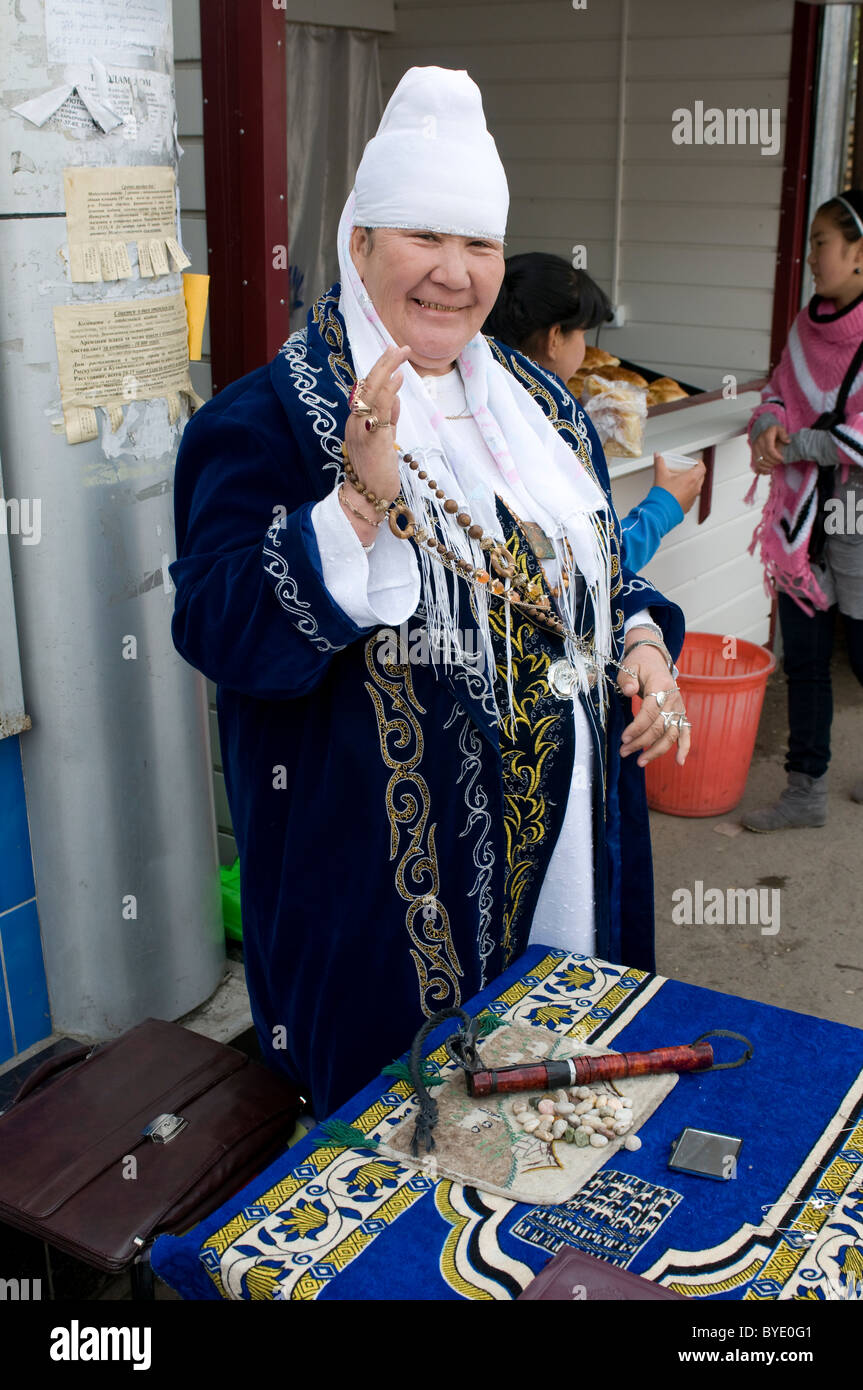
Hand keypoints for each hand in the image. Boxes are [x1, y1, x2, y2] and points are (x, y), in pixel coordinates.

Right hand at [342, 345, 410, 539]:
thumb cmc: (376, 471)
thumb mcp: (384, 439)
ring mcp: (361, 428)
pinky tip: (398, 377)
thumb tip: (395, 397)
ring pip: (372, 391)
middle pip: (367, 384)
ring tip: (400, 352)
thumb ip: (388, 419)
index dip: (380, 369)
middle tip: (399, 346)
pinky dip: (388, 391)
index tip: (394, 352)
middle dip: (383, 362)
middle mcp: (355, 421)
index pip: (367, 388)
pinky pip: (379, 409)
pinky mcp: (372, 438)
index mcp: (357, 420)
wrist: (368, 498)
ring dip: (387, 369)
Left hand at [616, 634, 689, 767]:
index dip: (637, 727)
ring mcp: (679, 707)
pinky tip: (679, 762)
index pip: (650, 712)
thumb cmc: (639, 664)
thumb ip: (627, 679)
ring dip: (657, 750)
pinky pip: (685, 732)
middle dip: (641, 742)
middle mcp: (673, 698)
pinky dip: (684, 747)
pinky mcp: (680, 713)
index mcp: (661, 685)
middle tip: (624, 752)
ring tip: (640, 762)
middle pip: (660, 726)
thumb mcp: (629, 666)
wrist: (654, 658)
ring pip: (671, 734)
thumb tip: (629, 691)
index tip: (624, 738)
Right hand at [653, 453, 705, 513]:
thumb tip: (658, 456)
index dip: (699, 463)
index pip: (702, 467)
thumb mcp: (661, 474)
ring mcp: (693, 498)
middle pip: (701, 476)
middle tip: (687, 470)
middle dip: (696, 472)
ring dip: (692, 482)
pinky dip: (688, 492)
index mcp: (692, 479)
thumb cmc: (663, 495)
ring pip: (697, 487)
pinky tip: (678, 492)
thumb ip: (659, 463)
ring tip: (682, 481)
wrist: (661, 511)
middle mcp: (695, 488)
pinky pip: (692, 496)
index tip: (695, 462)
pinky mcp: (689, 505)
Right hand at [750, 424, 788, 474]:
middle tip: (779, 462)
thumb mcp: (779, 429)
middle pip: (765, 457)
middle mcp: (758, 443)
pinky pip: (756, 465)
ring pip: (760, 462)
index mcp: (765, 437)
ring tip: (775, 465)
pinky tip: (769, 470)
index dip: (776, 457)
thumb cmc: (772, 431)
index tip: (782, 459)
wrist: (762, 431)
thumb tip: (787, 442)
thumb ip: (784, 434)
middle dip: (773, 462)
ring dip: (768, 466)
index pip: (769, 450)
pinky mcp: (753, 454)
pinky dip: (762, 469)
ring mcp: (754, 450)